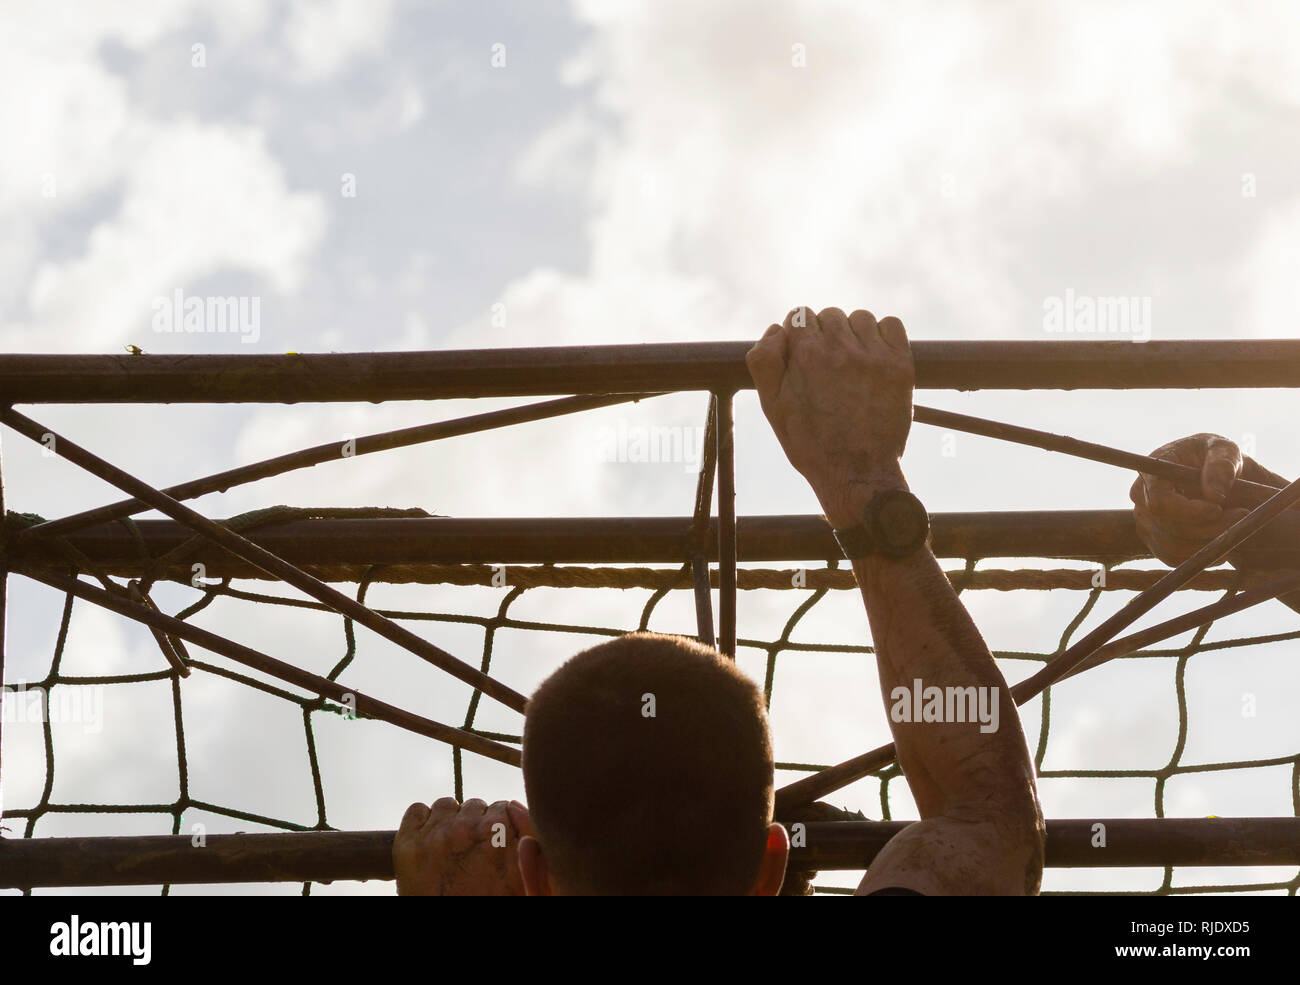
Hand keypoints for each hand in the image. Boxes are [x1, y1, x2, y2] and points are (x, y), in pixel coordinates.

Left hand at [393, 797, 533, 895]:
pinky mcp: (407, 843)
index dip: (500, 824)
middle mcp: (469, 829)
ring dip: (449, 820)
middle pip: (475, 805)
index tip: (495, 841)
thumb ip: (530, 842)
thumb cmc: (490, 903)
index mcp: (502, 835)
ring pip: (446, 804)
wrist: (446, 936)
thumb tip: (516, 807)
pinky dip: (421, 822)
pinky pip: (416, 810)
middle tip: (472, 851)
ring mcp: (436, 834)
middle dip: (475, 823)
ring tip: (450, 848)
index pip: (505, 806)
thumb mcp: (523, 881)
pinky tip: (427, 842)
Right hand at [746, 307, 912, 526]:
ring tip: (852, 364)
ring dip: (854, 334)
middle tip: (828, 367)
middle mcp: (839, 347)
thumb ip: (764, 362)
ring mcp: (872, 354)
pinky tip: (875, 358)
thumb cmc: (810, 444)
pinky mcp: (900, 364)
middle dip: (825, 335)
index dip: (799, 335)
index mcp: (804, 354)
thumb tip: (777, 329)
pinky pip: (891, 325)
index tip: (804, 356)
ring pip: (860, 318)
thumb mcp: (772, 407)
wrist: (856, 474)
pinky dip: (884, 335)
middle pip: (829, 315)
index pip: (799, 316)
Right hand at [1129, 433, 1255, 564]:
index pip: (1158, 501)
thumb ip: (1221, 466)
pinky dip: (1202, 555)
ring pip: (1174, 546)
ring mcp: (1145, 520)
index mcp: (1151, 471)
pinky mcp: (1154, 539)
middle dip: (1209, 527)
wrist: (1213, 474)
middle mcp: (1141, 497)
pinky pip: (1174, 558)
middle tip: (1242, 516)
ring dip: (1210, 542)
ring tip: (1237, 524)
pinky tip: (1222, 540)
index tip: (1217, 509)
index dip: (1187, 511)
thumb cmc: (1216, 457)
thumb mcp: (1225, 450)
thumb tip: (1214, 495)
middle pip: (1169, 526)